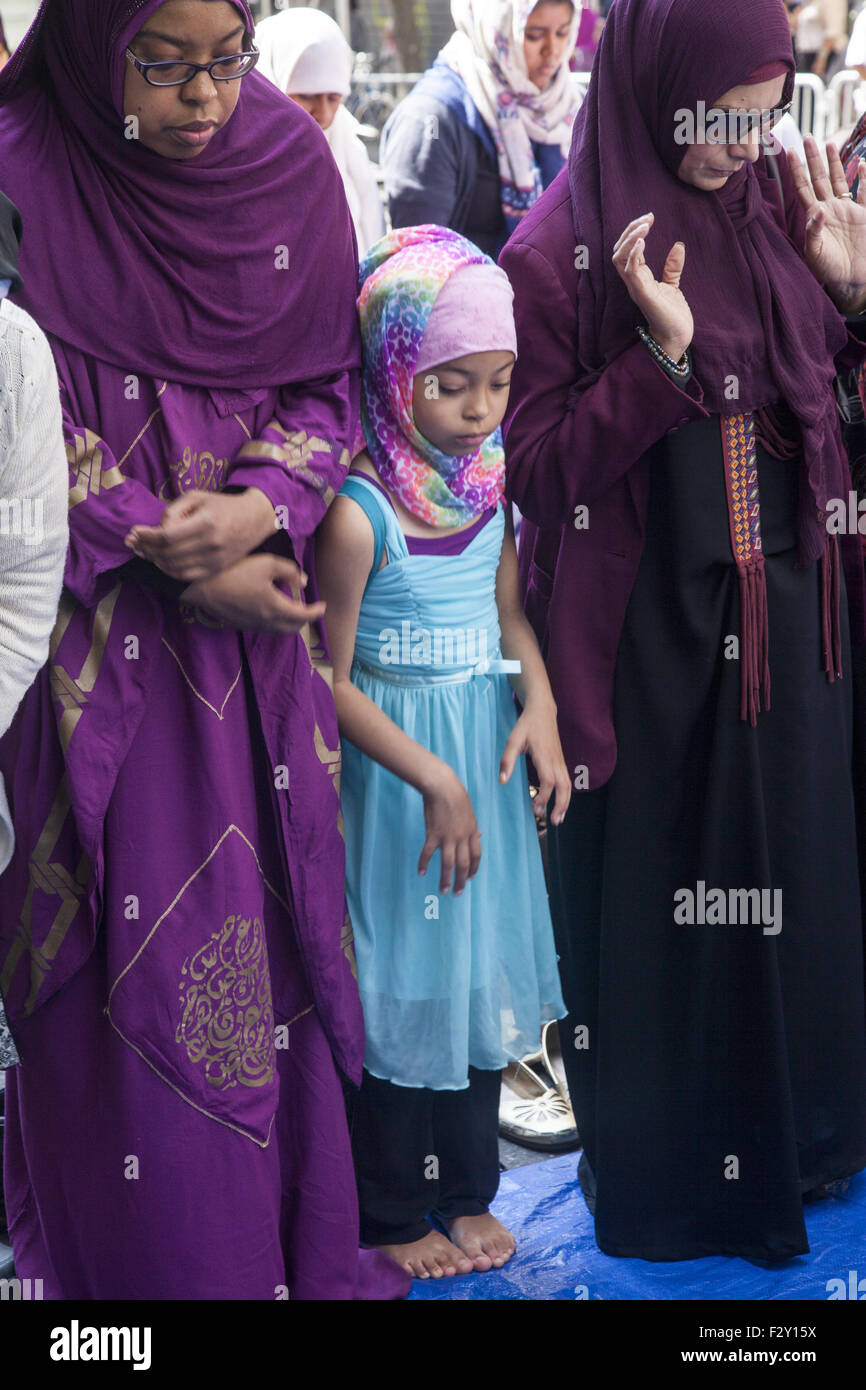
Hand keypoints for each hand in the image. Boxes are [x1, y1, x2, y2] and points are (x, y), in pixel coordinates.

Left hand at [125, 487, 276, 581]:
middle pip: (168, 553)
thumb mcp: (197, 496)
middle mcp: (211, 544)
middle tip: (133, 542)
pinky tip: (160, 561)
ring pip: (174, 567)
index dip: (147, 536)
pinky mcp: (217, 569)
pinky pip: (186, 575)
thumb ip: (173, 510)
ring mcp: (215, 560)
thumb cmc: (222, 505)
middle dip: (145, 548)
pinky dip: (168, 570)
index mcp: (206, 523)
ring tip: (143, 551)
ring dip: (154, 560)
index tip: (134, 531)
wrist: (254, 519)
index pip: (167, 536)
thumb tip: (158, 529)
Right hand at [181, 554, 324, 632]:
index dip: (316, 612)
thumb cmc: (235, 571)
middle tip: (308, 608)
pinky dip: (274, 623)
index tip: (323, 606)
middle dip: (304, 619)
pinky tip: (269, 609)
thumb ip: (290, 572)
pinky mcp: (239, 624)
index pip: (304, 616)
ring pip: (278, 631)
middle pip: (293, 628)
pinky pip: (264, 628)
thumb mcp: (266, 563)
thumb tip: (303, 582)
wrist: (201, 586)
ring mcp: (251, 625)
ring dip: (289, 622)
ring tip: (291, 608)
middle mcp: (265, 621)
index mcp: (275, 607)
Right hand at [418, 766, 481, 895]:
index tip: (470, 878)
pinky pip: (428, 853)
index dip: (474, 868)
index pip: (476, 855)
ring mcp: (447, 837)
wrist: (442, 786)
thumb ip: (473, 826)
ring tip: (443, 890)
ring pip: (448, 864)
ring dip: (446, 879)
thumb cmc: (455, 795)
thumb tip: (479, 834)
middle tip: (458, 893)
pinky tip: (421, 872)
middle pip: (464, 864)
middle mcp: (462, 837)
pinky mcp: (433, 835)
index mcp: (472, 831)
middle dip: (461, 880)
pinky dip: (424, 864)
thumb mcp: (469, 811)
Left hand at [499, 700, 570, 826]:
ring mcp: (560, 761)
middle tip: (554, 822)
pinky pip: (567, 780)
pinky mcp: (561, 761)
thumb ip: (507, 760)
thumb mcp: (513, 740)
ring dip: (565, 803)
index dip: (544, 797)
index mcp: (544, 756)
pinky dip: (565, 795)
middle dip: (561, 806)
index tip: (535, 808)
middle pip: (564, 787)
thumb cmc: (527, 725)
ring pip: (568, 785)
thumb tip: (502, 781)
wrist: (543, 711)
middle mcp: (556, 760)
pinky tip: (560, 804)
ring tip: (558, 818)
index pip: (548, 781)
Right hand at [612, 212, 693, 361]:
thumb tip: (678, 245)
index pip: (626, 250)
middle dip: (630, 231)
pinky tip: (643, 240)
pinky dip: (634, 253)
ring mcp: (636, 288)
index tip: (649, 218)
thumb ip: (672, 267)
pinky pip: (630, 270)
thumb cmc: (672, 315)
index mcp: (638, 278)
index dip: (634, 232)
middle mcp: (633, 282)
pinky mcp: (643, 294)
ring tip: (644, 225)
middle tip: (647, 218)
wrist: (677, 337)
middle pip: (618, 251)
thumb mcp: (673, 285)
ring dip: (631, 239)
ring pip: (620, 258)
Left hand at [788, 140, 865, 311]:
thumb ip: (814, 231)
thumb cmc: (829, 270)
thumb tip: (818, 210)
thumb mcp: (816, 252)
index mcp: (815, 216)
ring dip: (834, 162)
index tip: (790, 152)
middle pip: (819, 178)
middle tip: (807, 137)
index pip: (803, 188)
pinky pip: (864, 193)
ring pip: (838, 180)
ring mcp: (846, 210)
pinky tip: (863, 164)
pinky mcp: (863, 215)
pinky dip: (864, 178)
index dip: (797, 171)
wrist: (852, 280)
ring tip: (828, 143)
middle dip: (813, 158)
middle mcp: (830, 209)